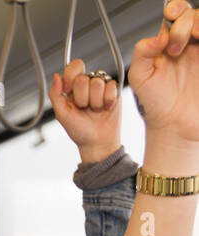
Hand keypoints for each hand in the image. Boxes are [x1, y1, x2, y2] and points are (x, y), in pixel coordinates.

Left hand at [50, 59, 121, 163]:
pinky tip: (105, 108)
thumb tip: (56, 76)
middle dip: (82, 97)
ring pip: (98, 82)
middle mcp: (87, 84)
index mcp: (72, 88)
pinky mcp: (114, 90)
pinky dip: (107, 100)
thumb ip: (56, 95)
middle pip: (83, 78)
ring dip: (95, 101)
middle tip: (83, 108)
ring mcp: (101, 86)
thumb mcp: (62, 114)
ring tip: (94, 110)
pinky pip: (111, 86)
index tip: (68, 90)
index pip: (73, 67)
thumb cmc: (79, 130)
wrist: (97, 141)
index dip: (70, 77)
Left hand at [130, 1, 198, 142]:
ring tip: (191, 41)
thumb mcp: (140, 77)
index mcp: (168, 44)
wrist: (174, 125)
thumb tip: (158, 36)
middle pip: (193, 15)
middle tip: (174, 47)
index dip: (175, 10)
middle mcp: (188, 44)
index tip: (170, 16)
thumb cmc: (155, 103)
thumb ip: (142, 53)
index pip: (175, 15)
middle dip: (184, 23)